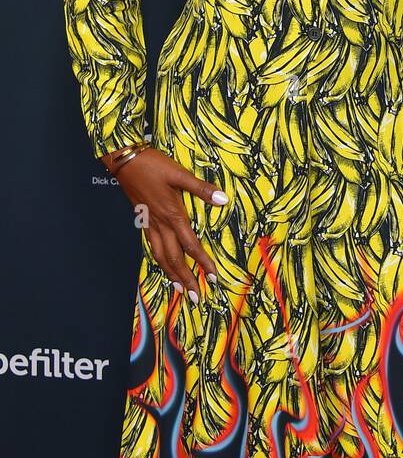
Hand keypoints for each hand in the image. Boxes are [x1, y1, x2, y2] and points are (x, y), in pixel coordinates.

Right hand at [104, 147, 226, 301]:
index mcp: (172, 214)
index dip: (203, 263)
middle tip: (195, 298)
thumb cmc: (152, 164)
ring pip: (160, 256)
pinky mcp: (143, 221)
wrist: (124, 160)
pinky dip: (160, 261)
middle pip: (174, 259)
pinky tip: (164, 265)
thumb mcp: (179, 173)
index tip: (213, 278)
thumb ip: (201, 188)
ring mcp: (150, 224)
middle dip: (185, 279)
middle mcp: (160, 224)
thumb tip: (222, 199)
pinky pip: (152, 247)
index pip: (191, 246)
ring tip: (180, 290)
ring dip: (171, 275)